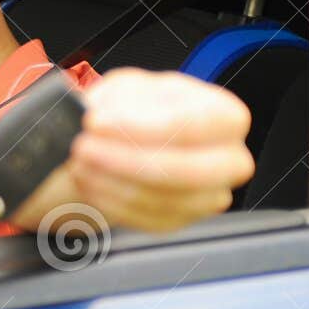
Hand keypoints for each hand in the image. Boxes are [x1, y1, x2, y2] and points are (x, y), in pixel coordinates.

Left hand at [61, 68, 254, 231]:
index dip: (138, 126)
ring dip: (110, 181)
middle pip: (187, 171)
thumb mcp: (126, 87)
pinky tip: (89, 182)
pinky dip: (109, 201)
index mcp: (225, 116)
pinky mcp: (181, 221)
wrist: (123, 146)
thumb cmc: (134, 112)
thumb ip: (118, 96)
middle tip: (83, 146)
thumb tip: (104, 114)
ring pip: (161, 198)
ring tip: (78, 161)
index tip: (94, 122)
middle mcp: (229, 160)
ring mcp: (208, 197)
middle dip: (126, 160)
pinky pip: (145, 219)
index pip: (192, 124)